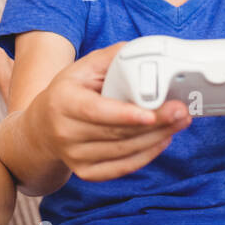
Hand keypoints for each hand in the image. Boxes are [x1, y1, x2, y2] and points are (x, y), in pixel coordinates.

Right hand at [37, 41, 190, 180]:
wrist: (43, 126)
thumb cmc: (69, 92)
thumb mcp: (83, 68)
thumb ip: (113, 57)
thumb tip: (145, 52)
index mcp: (63, 102)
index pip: (96, 111)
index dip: (124, 114)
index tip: (151, 113)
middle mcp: (65, 133)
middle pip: (117, 133)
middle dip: (154, 123)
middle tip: (181, 110)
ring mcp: (75, 157)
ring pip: (125, 151)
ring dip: (157, 137)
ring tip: (179, 121)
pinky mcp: (87, 172)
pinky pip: (123, 167)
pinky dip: (147, 154)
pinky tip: (163, 139)